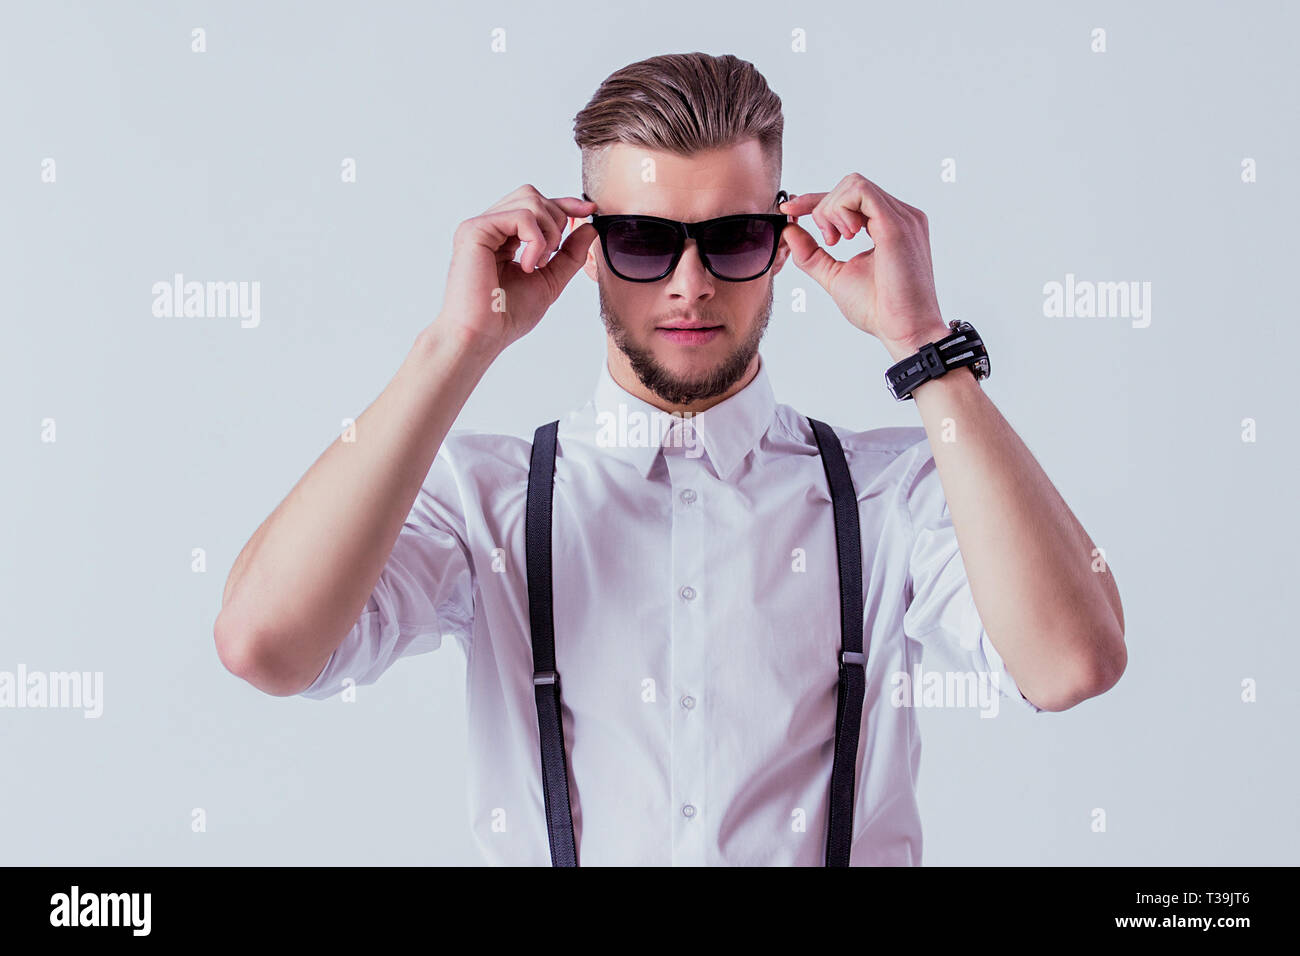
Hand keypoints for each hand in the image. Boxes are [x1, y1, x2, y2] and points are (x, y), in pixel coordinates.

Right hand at [432, 185, 596, 357]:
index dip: (565, 203)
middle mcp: (489, 227)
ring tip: (538, 263)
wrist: (483, 335)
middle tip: (550, 257)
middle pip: (533, 196)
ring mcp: (480, 226)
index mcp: (502, 236)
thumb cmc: (507, 315)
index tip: (590, 210)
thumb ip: (569, 253)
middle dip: (556, 221)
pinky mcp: (475, 230)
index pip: (536, 205)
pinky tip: (528, 265)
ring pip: (530, 200)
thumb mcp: (550, 280)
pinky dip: (535, 239)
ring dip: (547, 232)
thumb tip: (589, 225)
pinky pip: (521, 215)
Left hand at [779, 173, 948, 356]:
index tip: (790, 211)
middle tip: (828, 242)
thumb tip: (789, 231)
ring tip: (836, 242)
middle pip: (851, 185)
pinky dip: (840, 210)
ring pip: (854, 184)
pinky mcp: (897, 224)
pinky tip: (844, 238)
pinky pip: (860, 192)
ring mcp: (902, 217)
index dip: (816, 200)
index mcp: (891, 225)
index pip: (851, 197)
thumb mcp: (835, 276)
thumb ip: (812, 254)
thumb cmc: (879, 309)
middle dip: (824, 207)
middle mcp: (901, 216)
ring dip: (831, 210)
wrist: (905, 330)